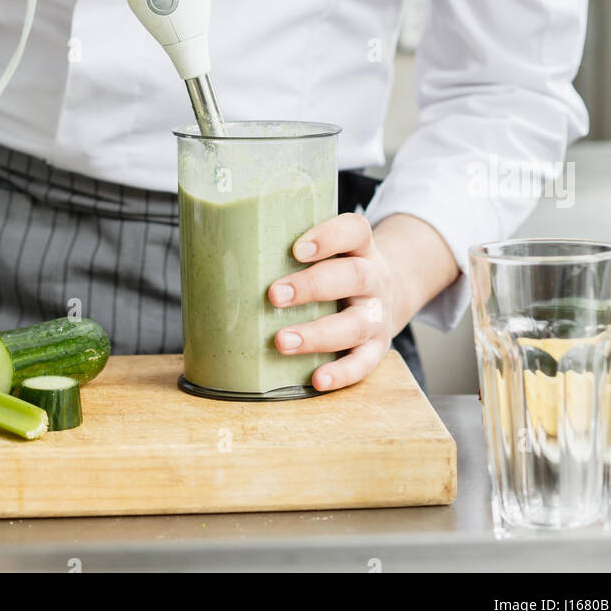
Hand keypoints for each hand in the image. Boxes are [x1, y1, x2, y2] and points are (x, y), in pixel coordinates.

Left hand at [267, 212, 396, 391]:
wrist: (390, 297)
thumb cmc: (337, 272)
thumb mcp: (329, 253)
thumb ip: (289, 250)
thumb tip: (220, 256)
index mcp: (360, 248)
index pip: (354, 230)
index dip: (329, 236)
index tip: (296, 249)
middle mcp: (374, 278)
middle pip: (354, 276)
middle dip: (312, 286)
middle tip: (274, 295)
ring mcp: (378, 315)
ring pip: (356, 324)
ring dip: (317, 334)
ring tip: (282, 341)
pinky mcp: (377, 348)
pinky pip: (364, 363)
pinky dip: (341, 373)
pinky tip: (317, 379)